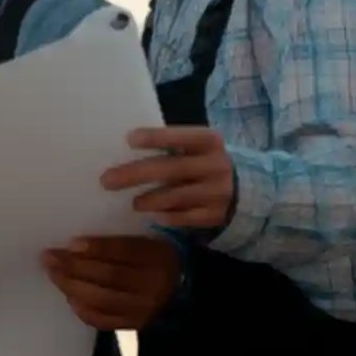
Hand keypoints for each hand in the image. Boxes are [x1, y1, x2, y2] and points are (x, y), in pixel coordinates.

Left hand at [41, 235, 180, 329]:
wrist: (180, 288)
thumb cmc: (154, 257)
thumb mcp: (146, 240)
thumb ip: (118, 240)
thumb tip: (77, 242)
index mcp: (157, 257)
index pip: (125, 251)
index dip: (98, 248)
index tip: (71, 243)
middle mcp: (152, 285)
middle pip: (110, 276)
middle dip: (75, 266)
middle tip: (49, 257)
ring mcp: (143, 309)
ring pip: (104, 300)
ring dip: (72, 286)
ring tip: (52, 273)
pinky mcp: (135, 325)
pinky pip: (105, 320)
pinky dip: (84, 310)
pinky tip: (69, 297)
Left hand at [100, 127, 234, 228]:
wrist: (248, 188)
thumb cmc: (205, 160)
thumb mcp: (197, 147)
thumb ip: (172, 146)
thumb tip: (125, 148)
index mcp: (209, 141)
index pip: (181, 137)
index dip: (156, 137)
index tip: (129, 139)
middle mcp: (215, 165)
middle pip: (171, 168)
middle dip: (136, 174)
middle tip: (106, 180)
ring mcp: (218, 192)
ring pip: (177, 196)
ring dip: (150, 200)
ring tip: (133, 203)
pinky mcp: (216, 215)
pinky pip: (186, 218)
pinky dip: (168, 217)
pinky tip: (154, 216)